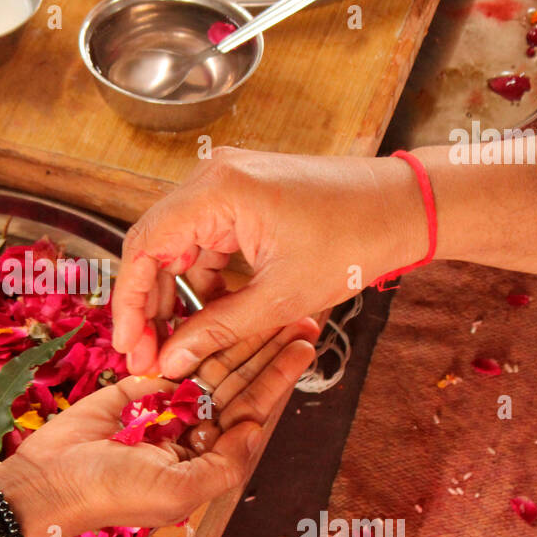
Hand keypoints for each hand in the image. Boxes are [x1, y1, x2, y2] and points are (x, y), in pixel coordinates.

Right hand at [0, 328, 316, 536]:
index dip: (277, 378)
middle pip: (236, 382)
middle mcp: (189, 430)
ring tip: (263, 304)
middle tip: (294, 314)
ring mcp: (162, 406)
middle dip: (265, 349)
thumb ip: (224, 464)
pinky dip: (188, 335)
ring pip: (207, 364)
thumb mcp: (179, 492)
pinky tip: (211, 310)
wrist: (47, 482)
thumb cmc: (111, 495)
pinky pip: (168, 357)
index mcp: (205, 458)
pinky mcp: (133, 387)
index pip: (250, 410)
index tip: (302, 344)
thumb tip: (256, 427)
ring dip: (234, 337)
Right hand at [111, 146, 428, 376]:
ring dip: (176, 295)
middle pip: (155, 245)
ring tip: (180, 344)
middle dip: (149, 304)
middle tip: (148, 354)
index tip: (129, 346)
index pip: (144, 247)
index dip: (129, 303)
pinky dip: (203, 280)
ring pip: (178, 246)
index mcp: (216, 191)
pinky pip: (205, 241)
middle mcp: (212, 176)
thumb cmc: (356, 240)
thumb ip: (218, 329)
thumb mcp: (281, 297)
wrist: (407, 206)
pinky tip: (211, 316)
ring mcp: (227, 182)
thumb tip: (170, 360)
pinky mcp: (243, 196)